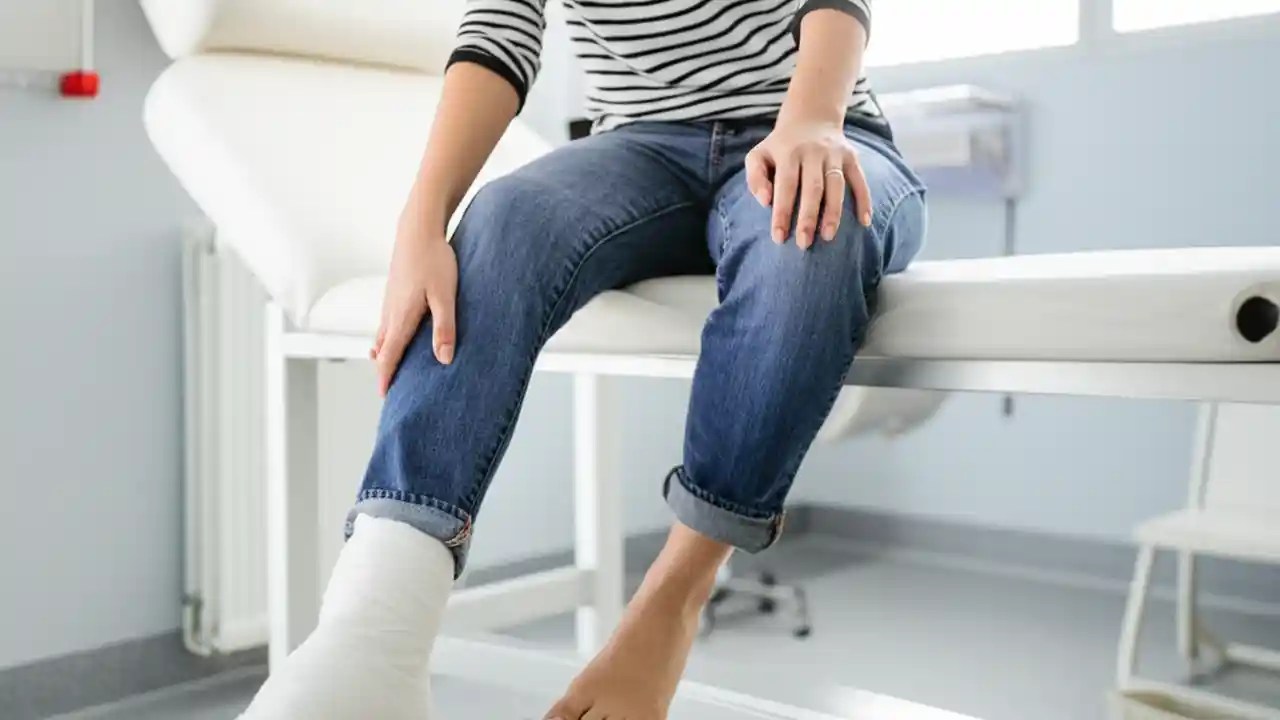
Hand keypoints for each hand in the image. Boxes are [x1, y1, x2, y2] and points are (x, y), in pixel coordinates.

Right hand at [371, 215, 457, 396]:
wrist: (418, 229)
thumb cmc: (435, 260)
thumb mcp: (445, 296)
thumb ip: (445, 328)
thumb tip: (443, 360)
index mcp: (401, 318)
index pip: (389, 355)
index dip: (386, 376)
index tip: (384, 395)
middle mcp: (390, 312)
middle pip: (383, 348)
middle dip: (384, 368)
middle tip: (388, 388)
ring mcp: (389, 301)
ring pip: (382, 334)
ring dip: (384, 352)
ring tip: (387, 366)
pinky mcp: (393, 291)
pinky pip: (386, 321)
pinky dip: (387, 336)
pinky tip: (393, 335)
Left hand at [744, 120, 871, 249]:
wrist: (810, 117)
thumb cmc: (780, 147)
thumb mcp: (759, 155)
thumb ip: (755, 177)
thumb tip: (765, 201)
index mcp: (789, 152)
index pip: (786, 185)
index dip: (782, 212)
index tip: (779, 237)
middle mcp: (814, 151)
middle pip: (813, 187)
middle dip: (808, 217)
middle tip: (804, 243)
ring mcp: (835, 154)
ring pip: (837, 185)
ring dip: (833, 212)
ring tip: (828, 236)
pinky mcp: (852, 156)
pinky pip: (860, 180)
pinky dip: (864, 200)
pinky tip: (865, 222)